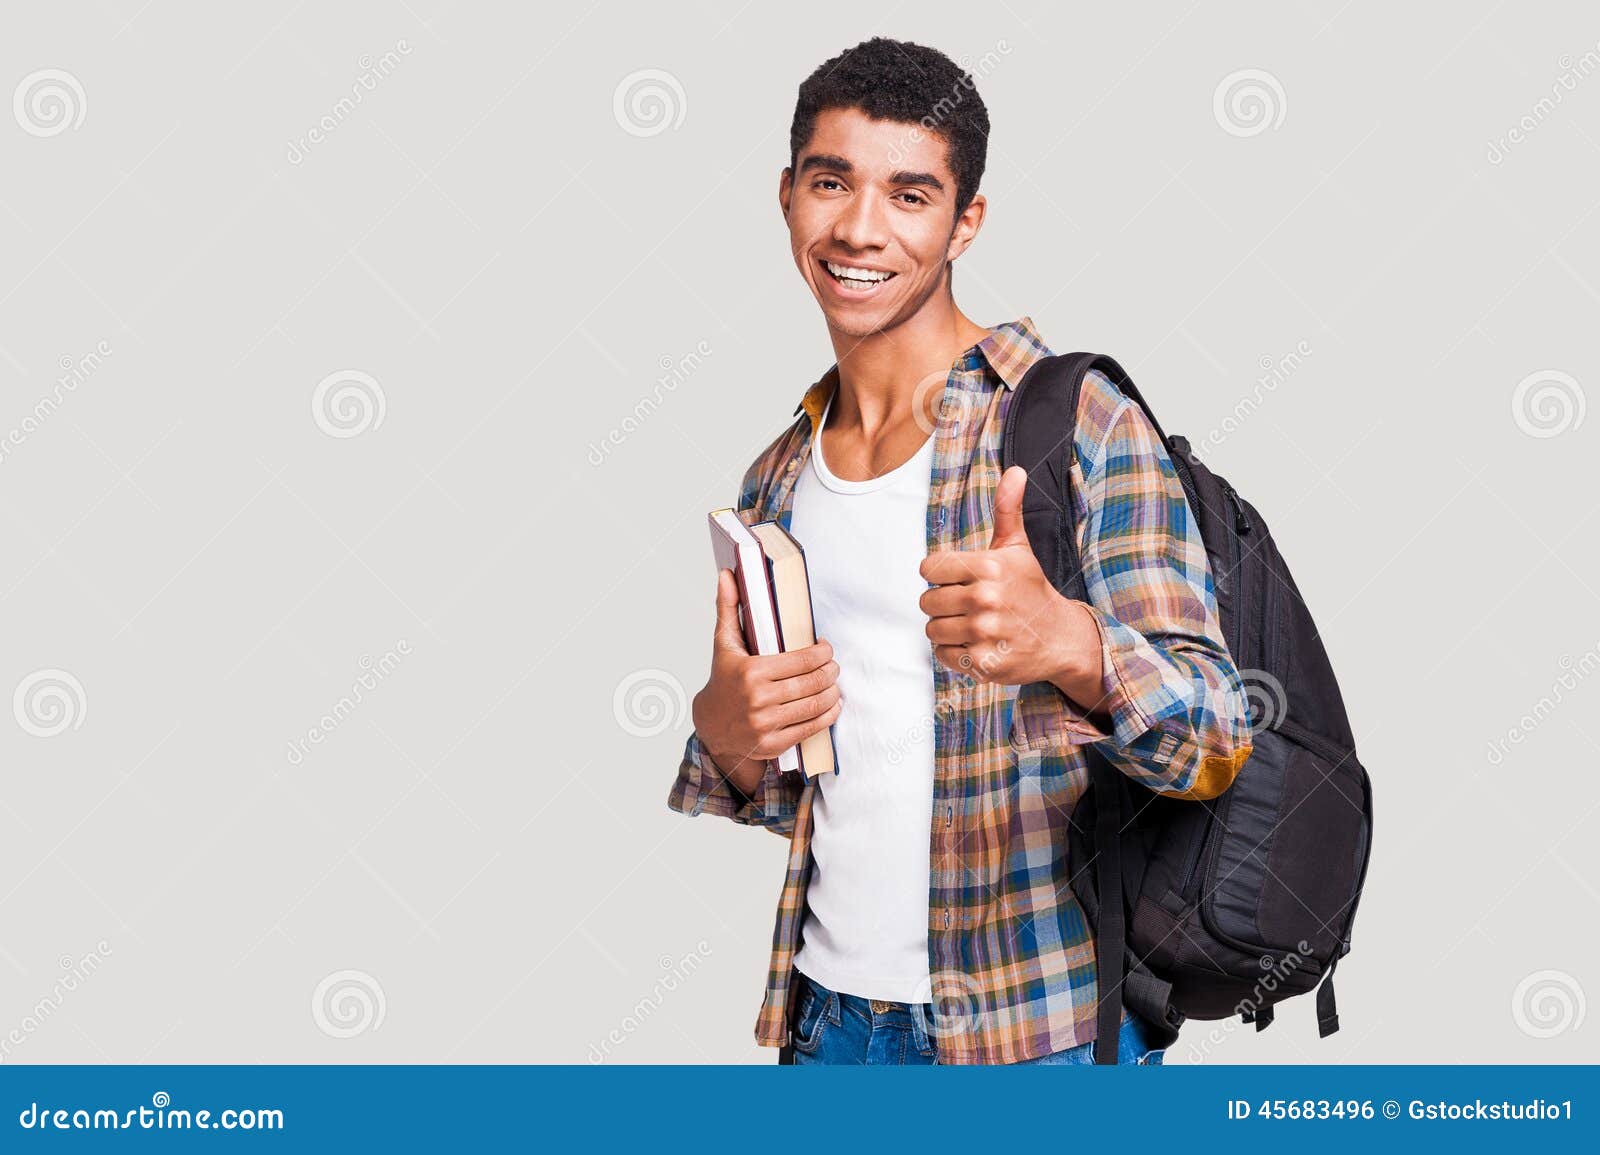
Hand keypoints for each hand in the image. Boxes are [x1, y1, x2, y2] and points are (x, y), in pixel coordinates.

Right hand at [691, 568, 841, 793]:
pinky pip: (811, 728)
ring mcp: (767, 724)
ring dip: (833, 692)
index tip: (826, 647)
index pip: (802, 660)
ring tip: (833, 683)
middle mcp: (760, 699)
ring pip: (816, 705)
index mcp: (751, 671)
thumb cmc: (723, 679)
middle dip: (831, 671)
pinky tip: (832, 704)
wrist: (711, 725)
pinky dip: (828, 715)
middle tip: (833, 665)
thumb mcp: (725, 643)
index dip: (823, 652)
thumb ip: (728, 607)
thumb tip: (727, 575)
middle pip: (813, 682)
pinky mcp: (774, 743)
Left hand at [918, 465, 1101, 688]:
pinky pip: (943, 654)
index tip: (959, 579)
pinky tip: (976, 644)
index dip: (940, 574)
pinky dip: (954, 652)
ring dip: (946, 628)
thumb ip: (1007, 510)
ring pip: (932, 629)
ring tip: (971, 624)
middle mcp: (986, 599)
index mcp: (989, 567)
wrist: (1060, 638)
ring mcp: (984, 633)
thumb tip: (1015, 471)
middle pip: (927, 601)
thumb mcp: (1018, 548)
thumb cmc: (1031, 590)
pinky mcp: (984, 663)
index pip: (929, 568)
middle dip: (942, 603)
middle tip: (967, 605)